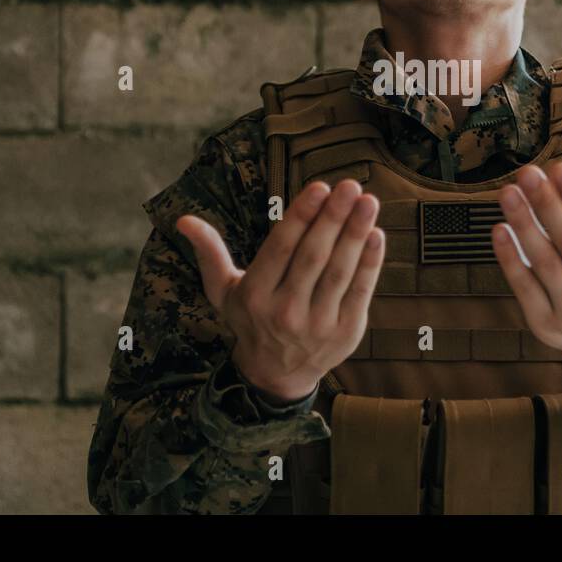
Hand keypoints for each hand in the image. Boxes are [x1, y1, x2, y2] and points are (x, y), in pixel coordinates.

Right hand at [175, 179, 384, 401]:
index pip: (281, 248)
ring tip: (368, 201)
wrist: (275, 375)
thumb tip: (184, 220)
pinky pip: (360, 292)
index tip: (320, 188)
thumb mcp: (224, 290)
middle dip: (333, 218)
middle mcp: (285, 310)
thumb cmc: (250, 319)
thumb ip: (209, 252)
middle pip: (313, 257)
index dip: (302, 216)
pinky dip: (370, 263)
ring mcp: (317, 324)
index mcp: (255, 295)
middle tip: (348, 186)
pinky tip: (376, 234)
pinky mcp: (345, 332)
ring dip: (356, 234)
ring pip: (339, 272)